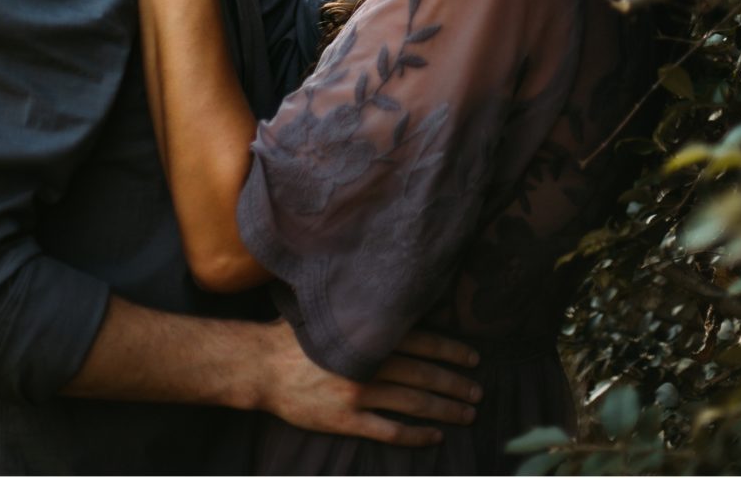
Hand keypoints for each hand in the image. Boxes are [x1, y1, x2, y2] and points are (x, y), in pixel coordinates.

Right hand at [248, 318, 479, 444]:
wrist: (262, 366)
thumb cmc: (296, 335)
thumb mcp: (333, 312)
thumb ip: (365, 313)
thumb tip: (398, 302)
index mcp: (369, 335)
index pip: (422, 342)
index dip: (451, 352)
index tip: (473, 360)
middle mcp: (370, 363)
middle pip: (424, 375)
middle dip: (455, 384)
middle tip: (478, 393)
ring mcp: (359, 394)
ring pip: (413, 403)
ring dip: (444, 410)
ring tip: (466, 415)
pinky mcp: (346, 419)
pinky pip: (389, 430)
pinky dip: (415, 435)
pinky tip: (434, 437)